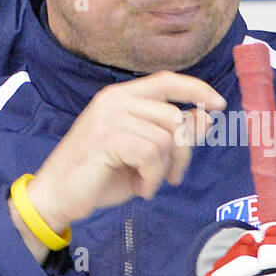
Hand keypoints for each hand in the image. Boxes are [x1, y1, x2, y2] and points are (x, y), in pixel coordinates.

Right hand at [14, 73, 224, 255]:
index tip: (218, 104)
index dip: (195, 88)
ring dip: (163, 170)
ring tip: (147, 182)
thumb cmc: (98, 175)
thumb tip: (206, 118)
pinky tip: (139, 187)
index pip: (166, 80)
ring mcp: (109, 116)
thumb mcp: (141, 153)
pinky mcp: (106, 137)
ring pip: (164, 138)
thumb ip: (169, 135)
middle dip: (183, 152)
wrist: (56, 195)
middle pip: (173, 116)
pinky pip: (151, 154)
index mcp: (121, 97)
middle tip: (172, 176)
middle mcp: (114, 99)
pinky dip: (152, 177)